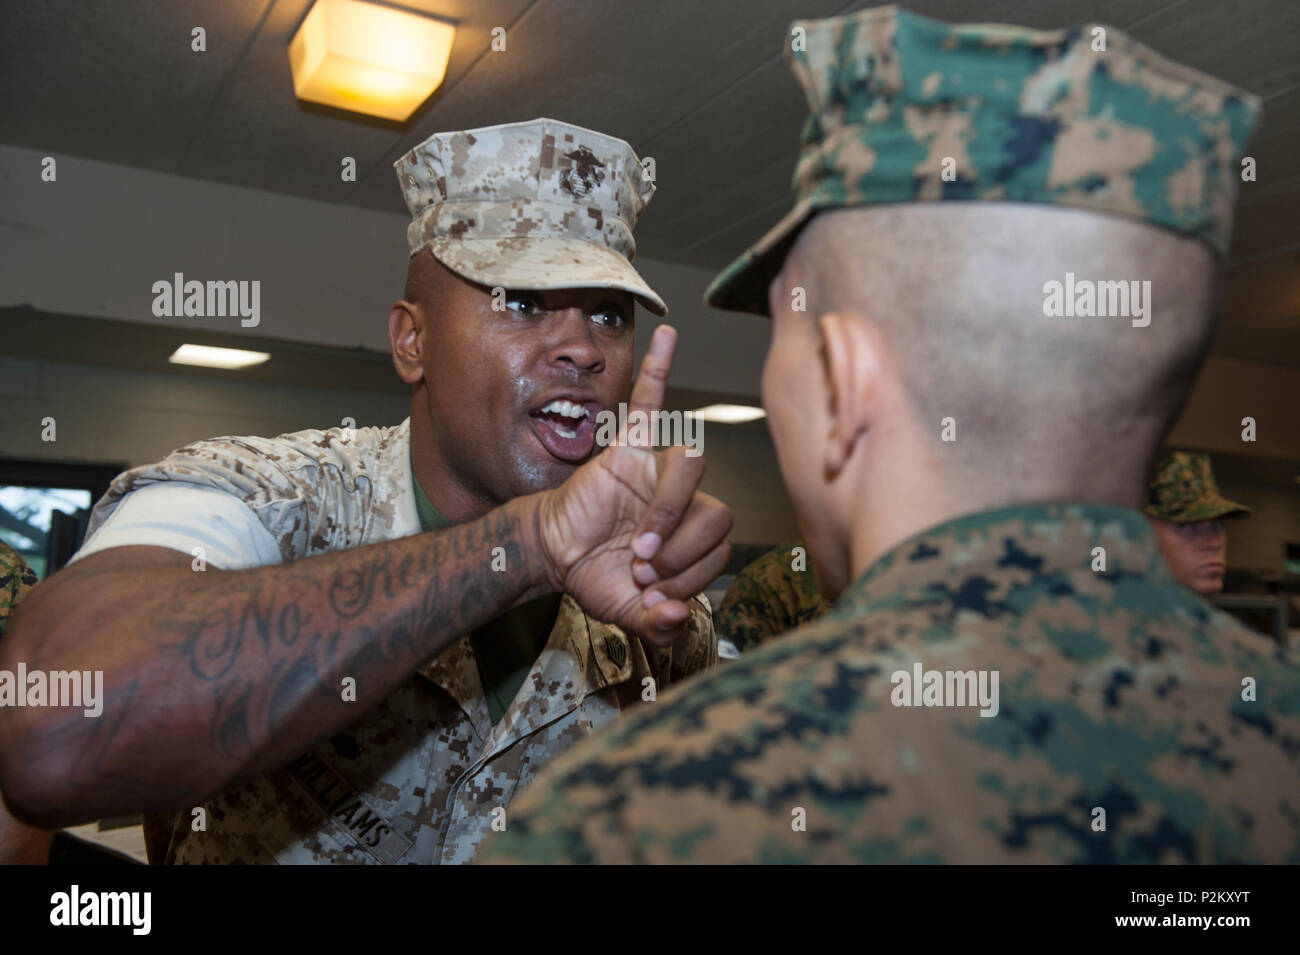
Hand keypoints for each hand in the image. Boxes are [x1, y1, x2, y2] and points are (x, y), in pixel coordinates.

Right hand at [536, 325, 731, 645]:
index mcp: (695, 533)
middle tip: (643, 567)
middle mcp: (685, 498)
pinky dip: (660, 369)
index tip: (656, 591)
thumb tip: (680, 618)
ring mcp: (657, 471)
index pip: (721, 545)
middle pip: (716, 509)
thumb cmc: (596, 576)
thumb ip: (657, 626)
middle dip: (683, 549)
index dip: (695, 573)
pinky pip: (648, 402)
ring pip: (689, 468)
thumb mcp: (627, 614)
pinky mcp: (626, 450)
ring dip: (668, 512)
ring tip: (638, 543)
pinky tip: (670, 335)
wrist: (554, 556)